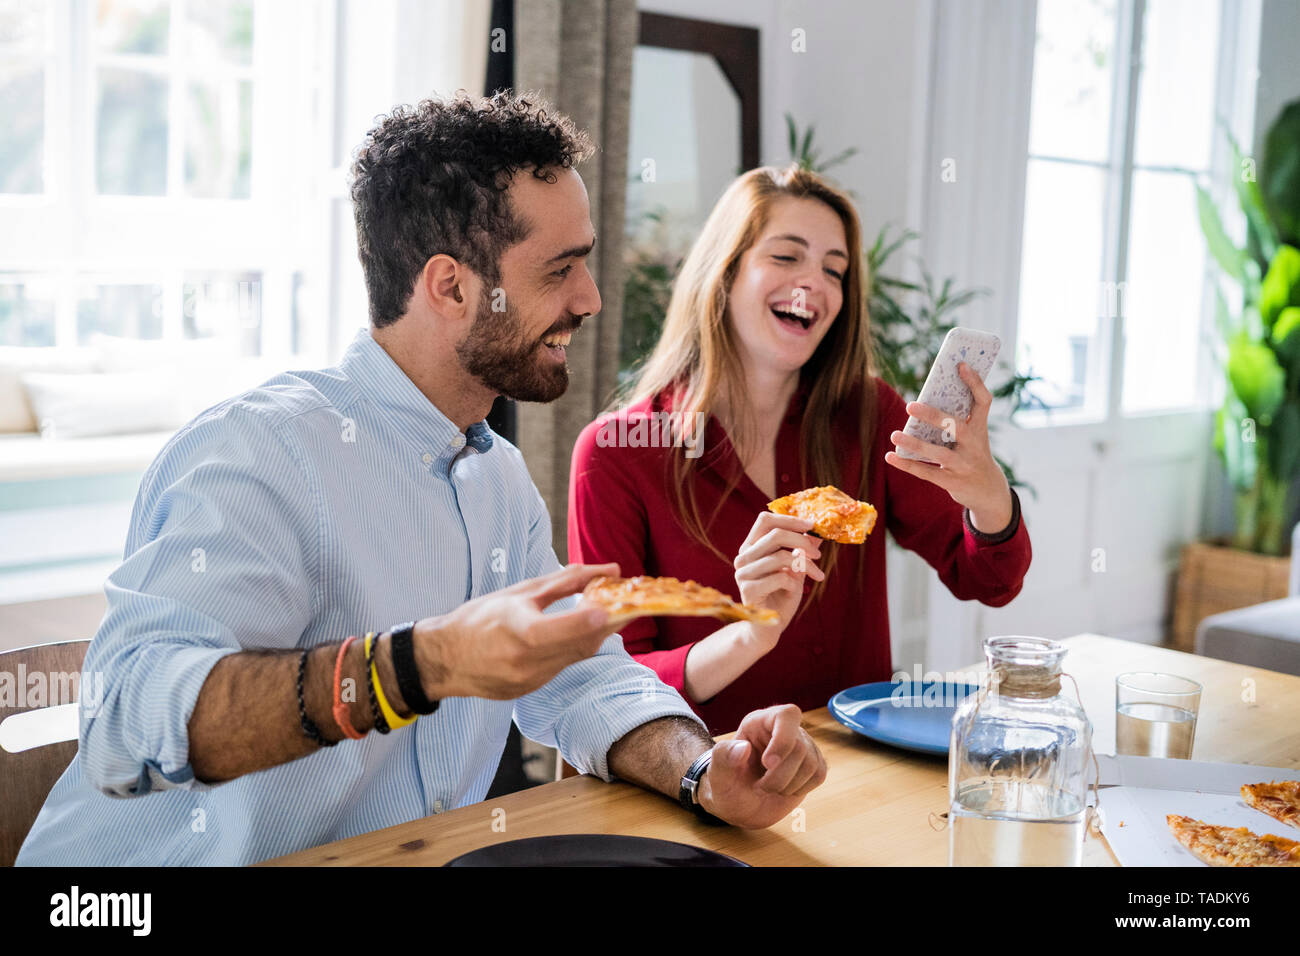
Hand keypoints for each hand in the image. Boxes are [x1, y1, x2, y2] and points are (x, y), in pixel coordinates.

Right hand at [414, 563, 621, 699]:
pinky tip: (578, 634)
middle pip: (579, 645)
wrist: (444, 659)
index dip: (587, 621)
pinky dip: (575, 649)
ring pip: (576, 657)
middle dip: (606, 625)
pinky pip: (563, 667)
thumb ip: (565, 582)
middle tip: (628, 604)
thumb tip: (607, 571)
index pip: (560, 630)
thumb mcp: (519, 593)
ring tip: (607, 615)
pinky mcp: (531, 690)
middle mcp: (526, 662)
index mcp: (518, 633)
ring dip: (594, 637)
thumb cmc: (479, 619)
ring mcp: (530, 681)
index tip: (611, 608)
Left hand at [698, 704, 826, 828]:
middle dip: (779, 776)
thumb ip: (722, 758)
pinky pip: (819, 775)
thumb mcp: (717, 775)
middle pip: (799, 747)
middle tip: (761, 787)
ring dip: (788, 785)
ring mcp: (802, 746)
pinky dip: (800, 789)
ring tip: (770, 788)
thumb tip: (743, 748)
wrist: (740, 805)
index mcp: (760, 722)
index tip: (768, 763)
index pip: (787, 715)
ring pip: (811, 763)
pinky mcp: (813, 763)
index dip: (782, 739)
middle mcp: (784, 729)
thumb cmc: (727, 786)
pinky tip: (784, 789)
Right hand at [733, 512, 825, 647]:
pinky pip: (779, 577)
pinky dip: (794, 583)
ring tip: (817, 575)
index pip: (765, 520)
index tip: (812, 525)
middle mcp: (743, 557)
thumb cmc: (781, 596)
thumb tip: (819, 531)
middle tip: (818, 554)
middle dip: (802, 541)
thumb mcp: (796, 568)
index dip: (789, 519)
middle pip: (775, 534)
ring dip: (805, 565)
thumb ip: (802, 550)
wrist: (768, 629)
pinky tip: (794, 591)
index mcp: (751, 547)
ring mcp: (743, 574)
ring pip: (780, 556)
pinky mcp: (748, 590)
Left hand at [884, 361, 1012, 532]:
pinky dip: (907, 465)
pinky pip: (927, 473)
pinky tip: (891, 456)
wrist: (988, 491)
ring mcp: (965, 466)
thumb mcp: (972, 437)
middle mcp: (975, 446)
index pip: (983, 401)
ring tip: (895, 434)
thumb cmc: (972, 454)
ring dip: (915, 444)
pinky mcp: (953, 483)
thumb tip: (921, 402)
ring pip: (940, 454)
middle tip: (910, 405)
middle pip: (957, 427)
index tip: (961, 365)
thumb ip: (953, 420)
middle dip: (934, 416)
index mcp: (981, 428)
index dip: (975, 383)